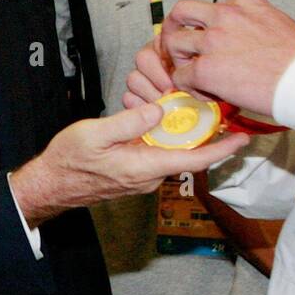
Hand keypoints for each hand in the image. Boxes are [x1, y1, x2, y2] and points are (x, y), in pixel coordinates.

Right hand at [9, 102, 248, 226]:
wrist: (52, 184)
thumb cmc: (69, 161)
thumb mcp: (95, 134)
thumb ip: (129, 122)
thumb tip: (159, 110)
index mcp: (144, 167)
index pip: (193, 160)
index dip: (221, 149)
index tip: (241, 138)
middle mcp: (149, 176)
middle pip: (189, 155)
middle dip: (209, 136)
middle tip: (224, 111)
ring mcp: (143, 176)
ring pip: (175, 153)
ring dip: (188, 135)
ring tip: (201, 110)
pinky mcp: (136, 172)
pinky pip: (161, 154)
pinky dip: (170, 138)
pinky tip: (169, 120)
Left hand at [128, 0, 294, 117]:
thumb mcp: (279, 23)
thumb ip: (257, 23)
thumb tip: (249, 41)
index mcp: (245, 2)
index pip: (213, 6)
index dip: (208, 24)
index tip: (212, 39)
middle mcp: (225, 15)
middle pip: (182, 12)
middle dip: (175, 28)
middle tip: (179, 46)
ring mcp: (213, 40)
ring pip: (174, 42)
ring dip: (178, 59)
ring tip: (191, 75)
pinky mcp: (206, 68)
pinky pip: (181, 75)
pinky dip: (187, 86)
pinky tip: (204, 94)